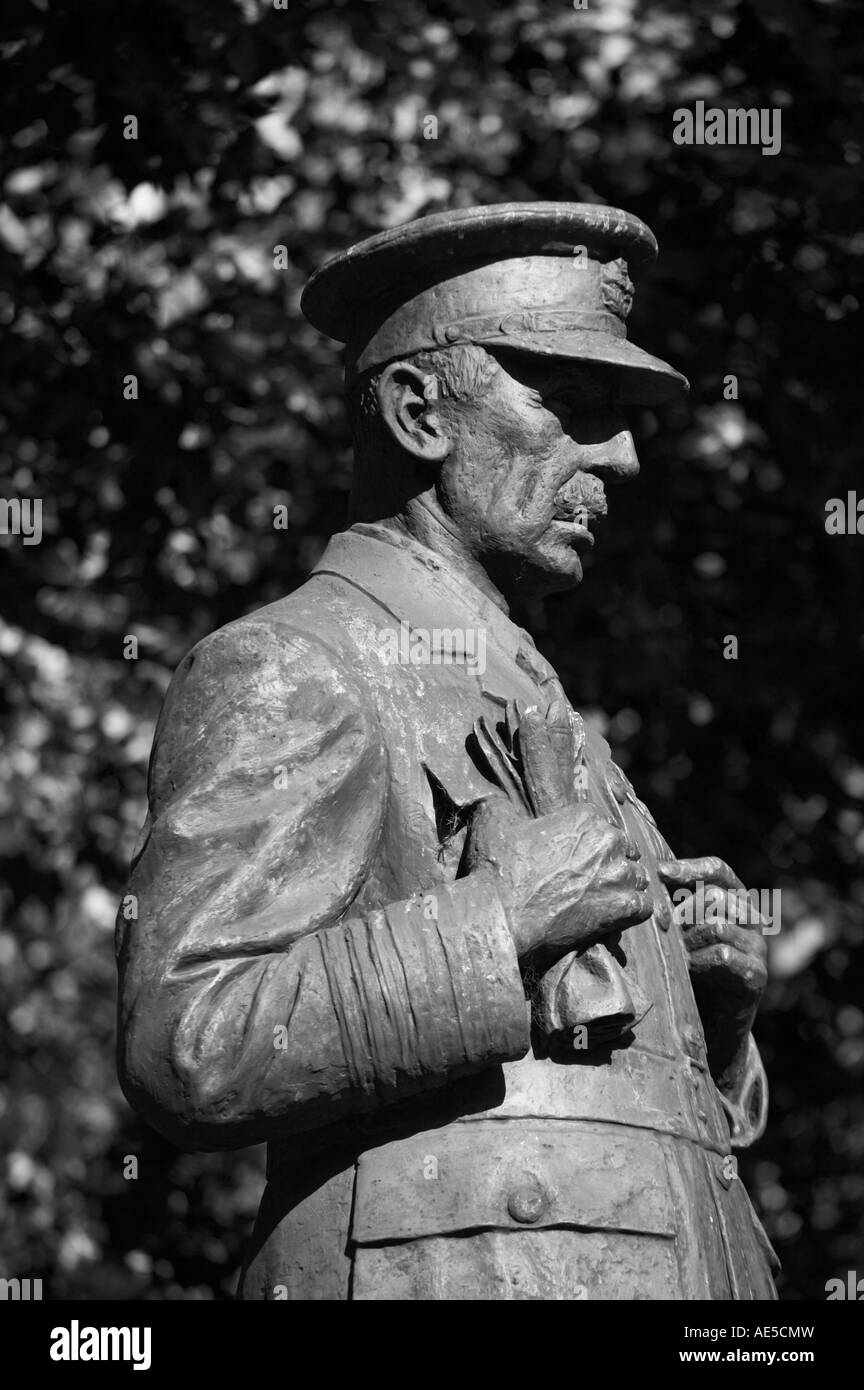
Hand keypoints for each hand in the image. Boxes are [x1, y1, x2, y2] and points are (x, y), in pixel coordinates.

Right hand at [465, 795, 653, 966]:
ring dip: (622, 888)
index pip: (601, 825)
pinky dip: (630, 914)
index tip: (574, 859)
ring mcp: (619, 875)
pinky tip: (611, 919)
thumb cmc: (496, 871)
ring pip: (636, 878)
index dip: (588, 843)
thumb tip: (498, 798)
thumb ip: (503, 803)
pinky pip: (643, 907)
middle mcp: (609, 840)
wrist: (500, 918)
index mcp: (584, 816)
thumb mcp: (492, 821)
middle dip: (609, 864)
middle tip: (585, 882)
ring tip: (597, 902)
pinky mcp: (625, 909)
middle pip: (623, 849)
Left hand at [658, 855, 767, 1076]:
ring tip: (679, 956)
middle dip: (683, 912)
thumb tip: (645, 878)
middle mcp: (752, 922)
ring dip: (688, 940)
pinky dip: (698, 962)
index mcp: (736, 903)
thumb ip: (675, 908)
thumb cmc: (692, 971)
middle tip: (667, 932)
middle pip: (714, 896)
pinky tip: (689, 972)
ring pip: (717, 925)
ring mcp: (757, 949)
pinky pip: (723, 956)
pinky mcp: (756, 976)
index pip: (719, 871)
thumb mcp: (682, 933)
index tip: (659, 872)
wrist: (713, 1025)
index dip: (690, 868)